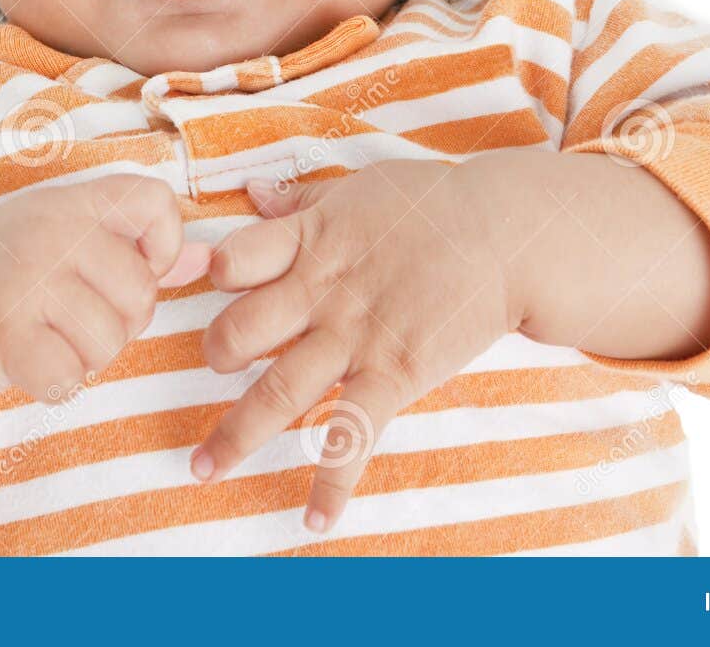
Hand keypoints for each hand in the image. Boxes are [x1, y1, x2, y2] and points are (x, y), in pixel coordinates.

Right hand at [0, 174, 210, 401]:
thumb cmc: (2, 272)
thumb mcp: (65, 240)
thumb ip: (133, 249)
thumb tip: (206, 260)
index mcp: (73, 200)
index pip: (155, 202)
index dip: (165, 244)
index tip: (138, 266)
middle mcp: (51, 229)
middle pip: (141, 293)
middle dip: (120, 323)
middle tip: (72, 318)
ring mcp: (25, 279)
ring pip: (108, 341)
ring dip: (86, 358)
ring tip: (48, 337)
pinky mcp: (1, 331)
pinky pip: (68, 376)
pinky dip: (55, 383)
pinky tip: (29, 362)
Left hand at [192, 159, 517, 532]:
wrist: (506, 234)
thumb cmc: (431, 203)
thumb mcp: (356, 189)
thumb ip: (299, 200)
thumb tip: (252, 193)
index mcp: (308, 242)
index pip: (235, 260)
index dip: (214, 275)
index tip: (207, 289)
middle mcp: (321, 293)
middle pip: (241, 331)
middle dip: (213, 355)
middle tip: (208, 368)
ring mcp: (355, 338)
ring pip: (280, 392)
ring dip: (236, 434)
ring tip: (203, 468)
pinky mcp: (394, 376)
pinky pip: (354, 437)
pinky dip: (332, 483)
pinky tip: (313, 520)